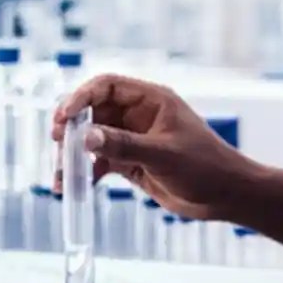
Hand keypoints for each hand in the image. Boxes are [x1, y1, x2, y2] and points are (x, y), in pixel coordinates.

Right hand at [52, 74, 260, 220]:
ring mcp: (133, 139)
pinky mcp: (131, 162)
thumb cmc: (206, 167)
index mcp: (151, 100)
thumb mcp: (163, 155)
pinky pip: (100, 162)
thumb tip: (85, 137)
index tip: (64, 117)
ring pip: (92, 139)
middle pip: (93, 112)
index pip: (106, 86)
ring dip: (74, 156)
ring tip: (61, 177)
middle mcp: (138, 115)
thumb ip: (124, 145)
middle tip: (57, 143)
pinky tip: (75, 188)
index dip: (81, 97)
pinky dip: (85, 173)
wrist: (225, 196)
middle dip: (71, 128)